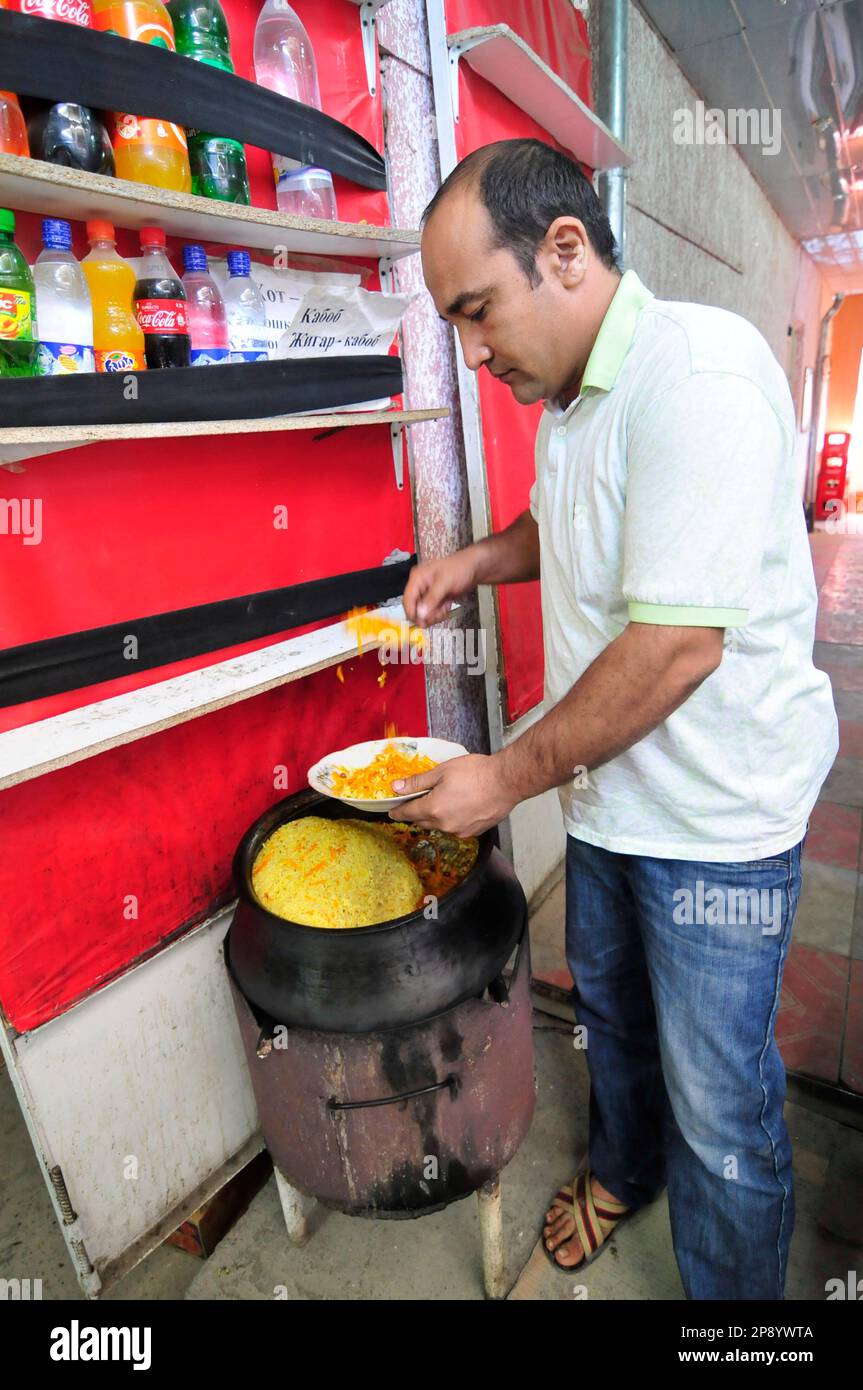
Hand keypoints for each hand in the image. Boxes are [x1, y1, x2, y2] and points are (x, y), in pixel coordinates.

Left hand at [389, 753, 515, 837]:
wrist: (506, 781)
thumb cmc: (477, 773)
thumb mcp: (442, 771)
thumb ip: (417, 782)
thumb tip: (397, 788)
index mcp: (433, 809)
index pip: (407, 813)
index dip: (397, 811)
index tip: (392, 811)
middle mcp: (444, 825)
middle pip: (421, 821)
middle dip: (416, 812)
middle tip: (415, 801)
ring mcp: (459, 831)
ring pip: (438, 826)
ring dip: (434, 816)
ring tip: (441, 801)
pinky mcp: (472, 832)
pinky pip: (454, 828)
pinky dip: (451, 820)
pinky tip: (458, 807)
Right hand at [402, 549, 478, 626]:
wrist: (475, 568)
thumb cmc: (460, 568)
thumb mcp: (445, 583)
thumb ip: (432, 598)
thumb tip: (420, 613)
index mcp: (417, 577)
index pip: (407, 599)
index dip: (412, 612)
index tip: (421, 622)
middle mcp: (420, 585)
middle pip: (415, 607)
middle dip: (426, 614)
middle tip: (439, 614)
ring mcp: (427, 592)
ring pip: (423, 612)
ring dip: (434, 614)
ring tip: (445, 607)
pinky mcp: (434, 598)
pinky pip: (431, 611)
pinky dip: (439, 612)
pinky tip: (447, 605)